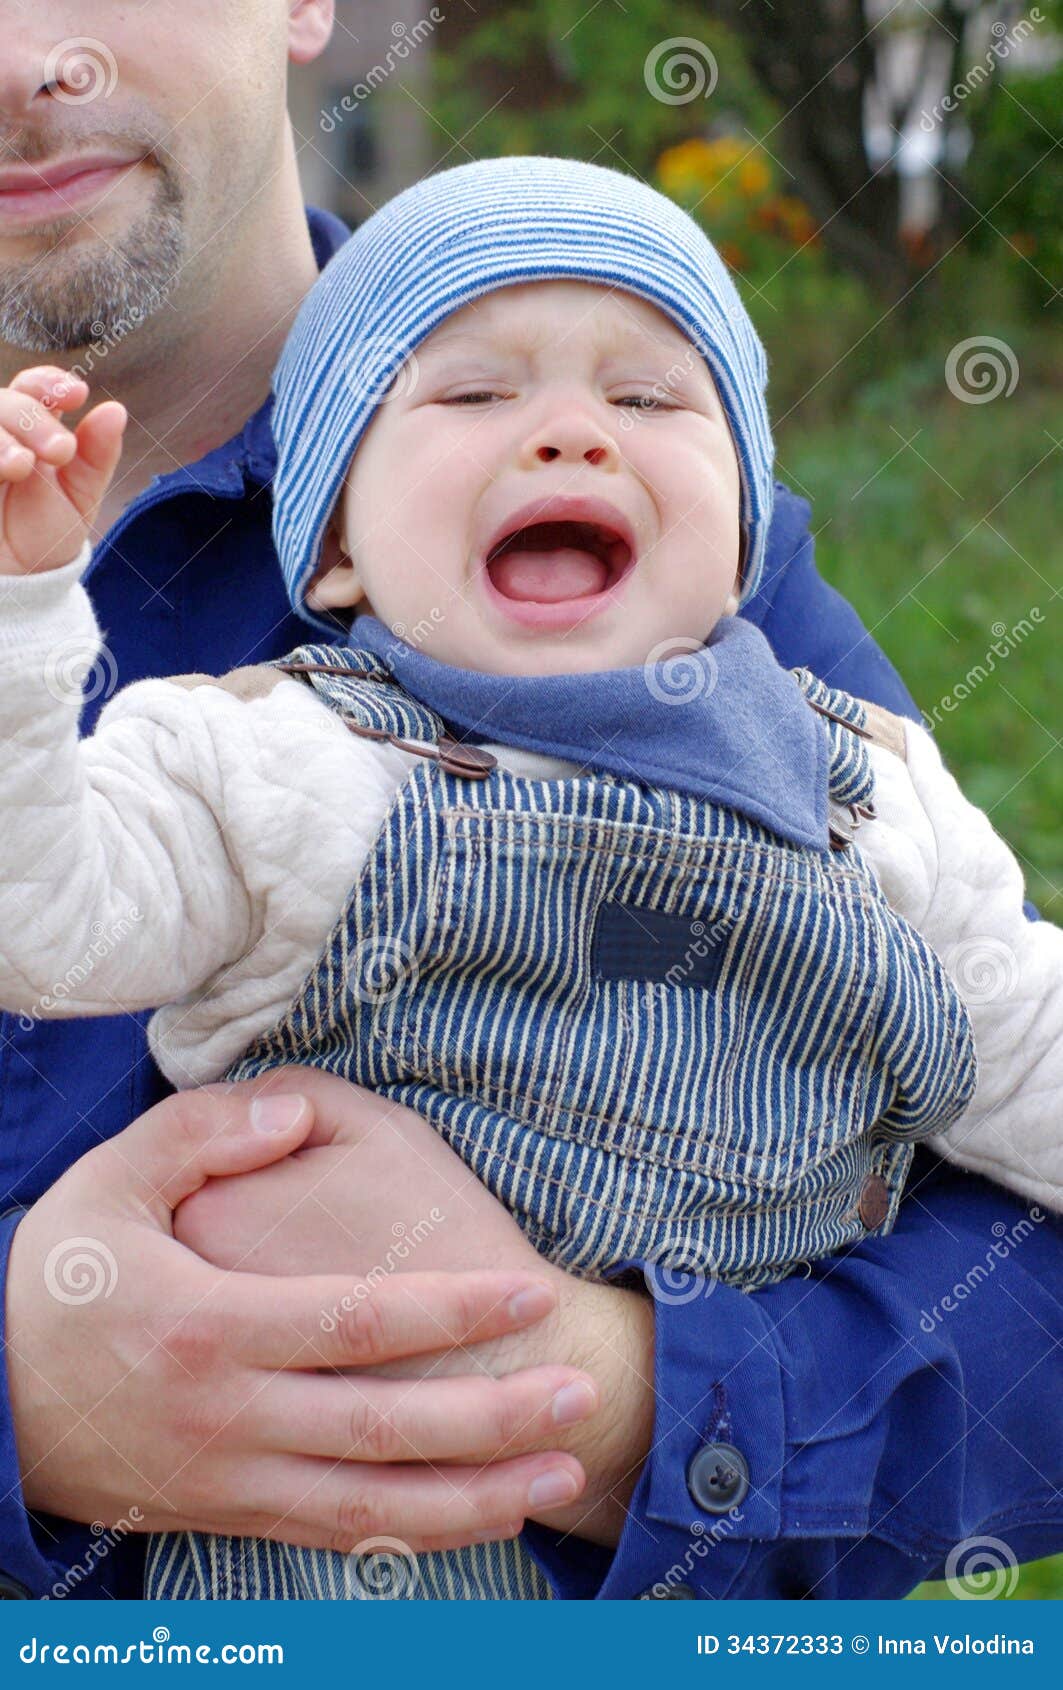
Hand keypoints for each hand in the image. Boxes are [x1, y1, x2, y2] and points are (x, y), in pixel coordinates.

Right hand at [0, 366, 125, 574]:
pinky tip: (4, 470)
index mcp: (31, 430)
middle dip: (32, 417)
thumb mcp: (80, 496)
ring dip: (1, 437)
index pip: (33, 387)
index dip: (50, 382)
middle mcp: (0, 435)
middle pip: (5, 400)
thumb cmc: (46, 534)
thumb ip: (97, 455)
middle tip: (60, 450)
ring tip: (23, 465)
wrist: (19, 582)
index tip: (77, 394)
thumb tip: (116, 410)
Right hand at [5, 1075, 587, 1558]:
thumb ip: (202, 1136)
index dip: (452, 1310)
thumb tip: (292, 1116)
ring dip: (474, 1494)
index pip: (356, 1321)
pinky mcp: (229, 1512)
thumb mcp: (106, 1187)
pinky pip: (335, 1537)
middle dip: (492, 1413)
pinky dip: (414, 1536)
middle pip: (385, 1425)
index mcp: (209, 1327)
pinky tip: (476, 1520)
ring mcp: (232, 1478)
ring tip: (556, 1473)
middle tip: (580, 1393)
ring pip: (373, 1503)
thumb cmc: (54, 1286)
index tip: (528, 1292)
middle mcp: (230, 1416)